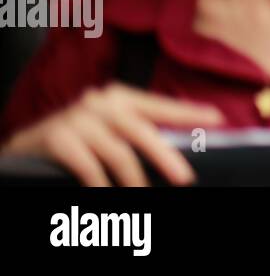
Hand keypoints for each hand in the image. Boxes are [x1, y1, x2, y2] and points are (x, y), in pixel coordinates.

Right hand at [0, 84, 224, 186]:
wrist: (28, 144)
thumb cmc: (80, 137)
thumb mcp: (111, 127)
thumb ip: (138, 130)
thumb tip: (178, 150)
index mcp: (120, 97)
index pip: (159, 106)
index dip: (188, 112)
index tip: (216, 118)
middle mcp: (101, 103)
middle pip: (142, 131)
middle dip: (165, 157)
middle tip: (185, 178)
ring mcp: (79, 119)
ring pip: (118, 154)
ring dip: (134, 180)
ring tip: (145, 196)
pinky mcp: (59, 138)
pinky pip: (88, 167)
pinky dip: (101, 185)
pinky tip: (109, 196)